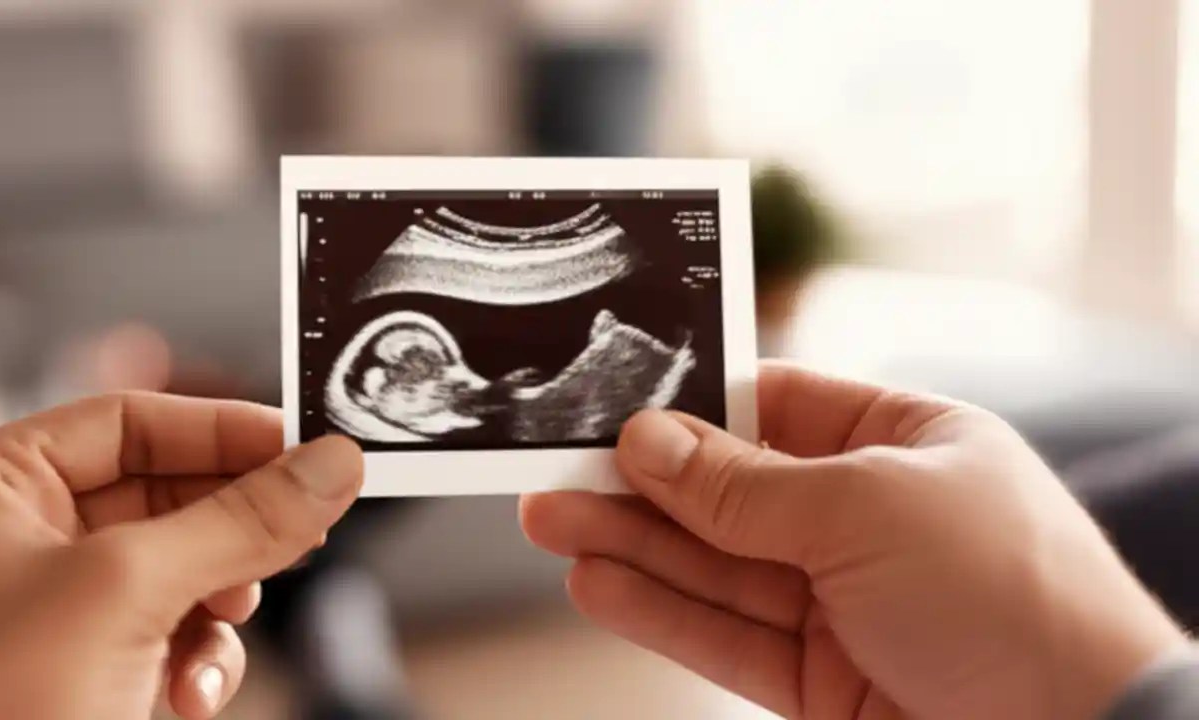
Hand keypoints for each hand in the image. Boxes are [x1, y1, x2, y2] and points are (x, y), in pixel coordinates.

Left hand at [0, 393, 361, 719]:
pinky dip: (202, 658)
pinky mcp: (85, 665)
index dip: (224, 430)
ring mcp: (54, 605)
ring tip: (228, 624)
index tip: (307, 446)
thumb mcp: (126, 594)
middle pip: (171, 492)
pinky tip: (193, 694)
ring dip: (223, 601)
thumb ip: (240, 520)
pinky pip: (174, 631)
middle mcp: (21, 534)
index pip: (132, 421)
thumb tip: (333, 463)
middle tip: (304, 530)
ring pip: (185, 564)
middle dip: (233, 528)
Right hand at [521, 363, 1186, 719]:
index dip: (697, 406)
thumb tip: (651, 440)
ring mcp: (844, 602)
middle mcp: (870, 519)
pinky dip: (661, 611)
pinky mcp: (822, 680)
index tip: (619, 406)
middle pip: (730, 491)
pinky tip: (599, 583)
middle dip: (641, 483)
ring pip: (715, 565)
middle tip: (554, 471)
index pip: (779, 406)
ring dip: (631, 545)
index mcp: (905, 444)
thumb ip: (743, 484)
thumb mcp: (866, 508)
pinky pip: (725, 635)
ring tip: (549, 522)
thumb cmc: (1014, 595)